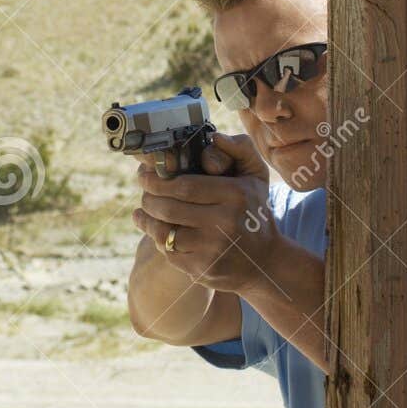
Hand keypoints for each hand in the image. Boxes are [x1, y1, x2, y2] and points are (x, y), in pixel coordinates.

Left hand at [131, 131, 275, 292]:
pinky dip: (158, 239)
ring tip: (142, 211)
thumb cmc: (254, 211)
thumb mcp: (255, 175)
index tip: (145, 175)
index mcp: (236, 195)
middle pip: (169, 207)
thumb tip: (214, 137)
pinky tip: (154, 230)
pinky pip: (169, 252)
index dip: (157, 180)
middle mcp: (225, 223)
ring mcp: (214, 250)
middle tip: (144, 191)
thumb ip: (238, 149)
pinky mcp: (203, 270)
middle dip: (149, 197)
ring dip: (146, 220)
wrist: (264, 262)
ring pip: (164, 232)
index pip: (184, 186)